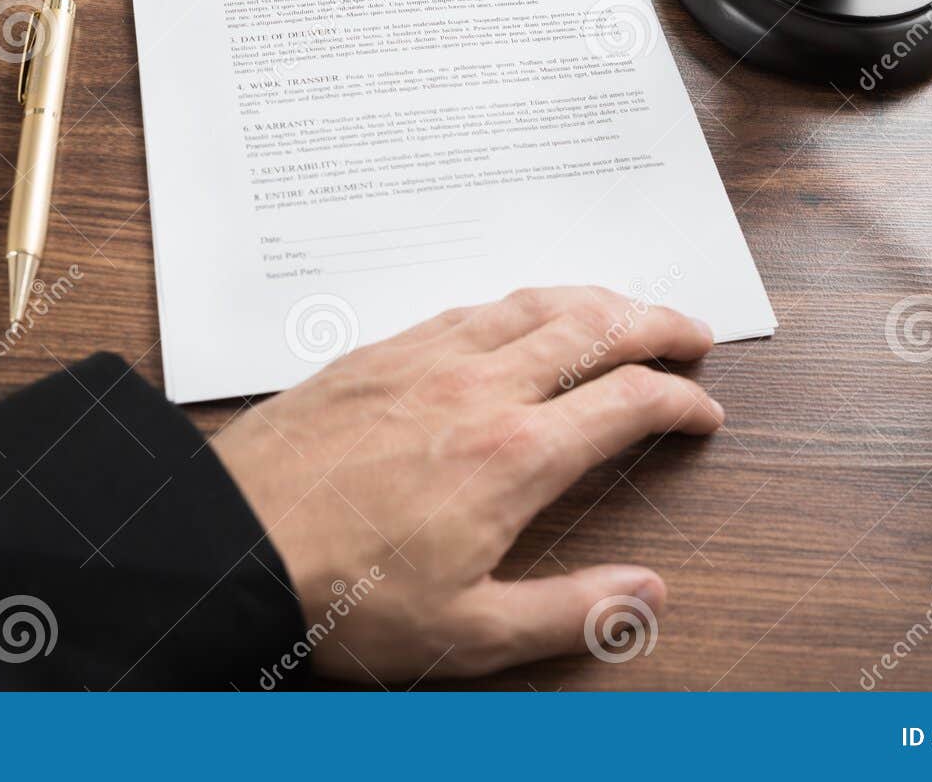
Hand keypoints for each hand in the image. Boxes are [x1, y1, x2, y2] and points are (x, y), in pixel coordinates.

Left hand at [210, 286, 720, 680]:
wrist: (229, 540)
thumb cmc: (338, 592)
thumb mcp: (468, 632)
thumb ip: (570, 610)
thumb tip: (647, 595)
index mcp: (515, 454)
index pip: (628, 402)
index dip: (680, 400)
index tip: (702, 411)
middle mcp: (480, 387)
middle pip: (594, 327)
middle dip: (656, 322)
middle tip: (692, 331)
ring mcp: (427, 359)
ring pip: (533, 302)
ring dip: (594, 298)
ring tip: (625, 308)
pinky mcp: (379, 352)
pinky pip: (470, 305)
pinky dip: (520, 300)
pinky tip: (521, 311)